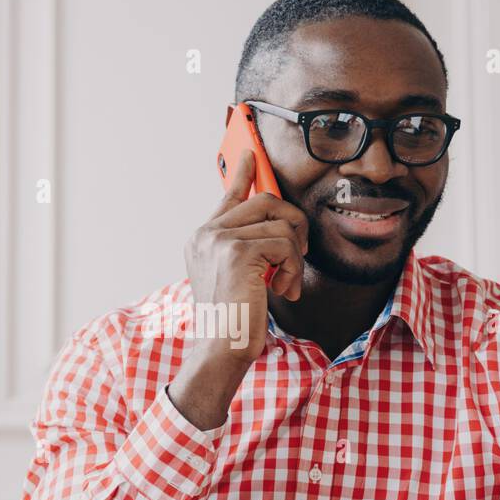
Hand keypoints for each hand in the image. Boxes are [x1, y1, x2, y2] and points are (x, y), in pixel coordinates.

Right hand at [167, 149, 308, 429]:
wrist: (220, 350)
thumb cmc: (234, 322)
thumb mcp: (240, 278)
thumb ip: (250, 248)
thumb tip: (279, 224)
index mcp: (202, 238)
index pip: (229, 196)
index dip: (243, 172)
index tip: (250, 149)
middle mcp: (206, 234)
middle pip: (265, 201)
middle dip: (293, 225)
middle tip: (296, 257)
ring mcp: (219, 239)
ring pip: (281, 224)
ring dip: (294, 258)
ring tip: (285, 284)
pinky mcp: (237, 251)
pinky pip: (285, 243)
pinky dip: (293, 268)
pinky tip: (282, 290)